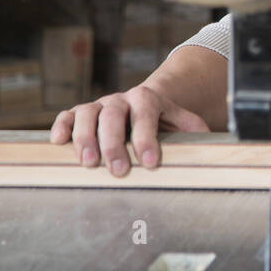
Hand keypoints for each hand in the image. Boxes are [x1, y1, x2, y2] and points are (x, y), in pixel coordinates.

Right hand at [50, 83, 209, 176]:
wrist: (144, 103)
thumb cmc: (164, 120)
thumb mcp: (183, 122)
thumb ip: (194, 130)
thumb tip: (211, 146)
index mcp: (148, 98)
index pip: (146, 113)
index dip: (147, 138)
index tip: (150, 163)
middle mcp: (120, 99)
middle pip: (113, 115)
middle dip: (114, 144)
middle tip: (118, 171)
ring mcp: (98, 104)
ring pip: (87, 114)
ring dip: (85, 138)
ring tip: (88, 164)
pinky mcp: (80, 113)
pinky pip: (66, 115)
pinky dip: (61, 126)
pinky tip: (58, 142)